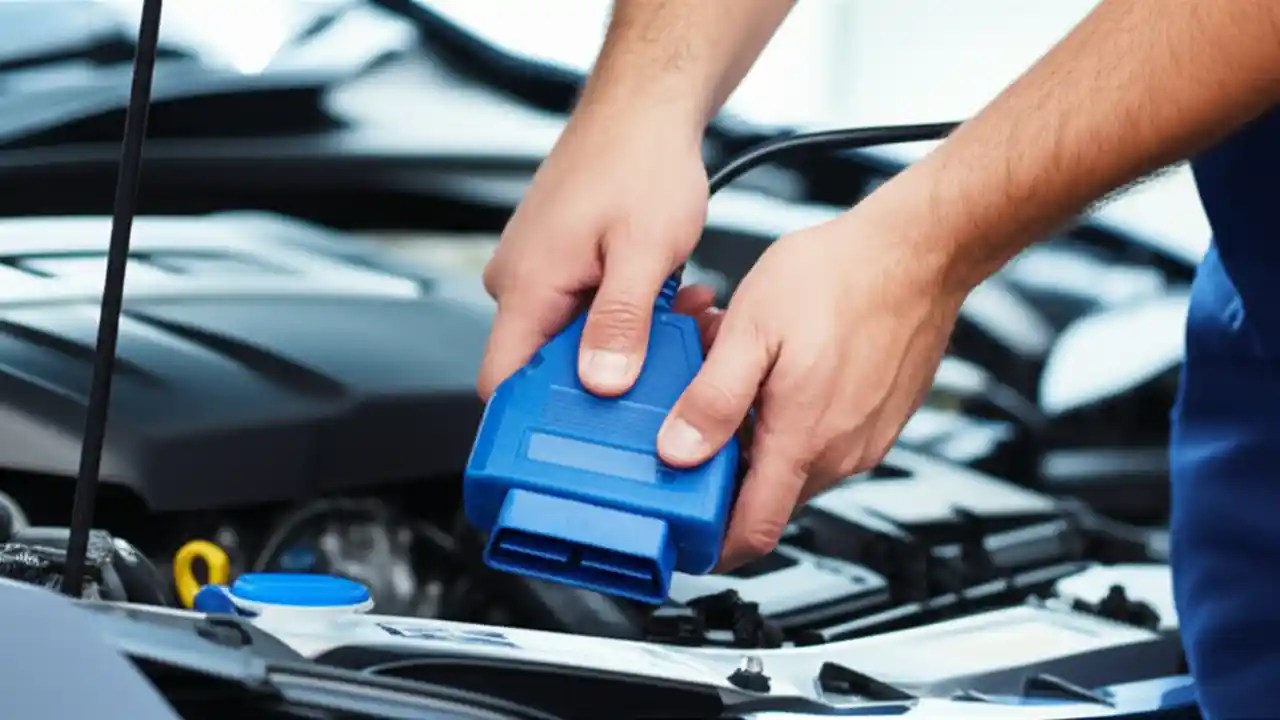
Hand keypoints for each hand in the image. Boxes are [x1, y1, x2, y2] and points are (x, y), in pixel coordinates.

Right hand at [477, 108, 708, 399]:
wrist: (642, 110)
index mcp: (526, 285)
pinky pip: (581, 312)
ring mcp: (537, 273)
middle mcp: (519, 282)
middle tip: (656, 366)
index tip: (576, 442)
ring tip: (671, 318)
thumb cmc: (639, 161)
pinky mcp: (558, 265)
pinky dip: (623, 317)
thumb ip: (622, 322)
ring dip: (623, 343)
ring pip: (570, 342)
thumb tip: (602, 382)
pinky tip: (662, 300)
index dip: (531, 421)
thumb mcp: (645, 251)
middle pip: (541, 369)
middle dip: (603, 378)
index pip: (499, 382)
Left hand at [655, 207, 965, 569]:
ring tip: (737, 377)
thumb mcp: (752, 332)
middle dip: (724, 466)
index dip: (712, 545)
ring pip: (792, 462)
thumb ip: (712, 400)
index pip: (752, 531)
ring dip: (755, 435)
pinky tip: (776, 369)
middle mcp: (839, 453)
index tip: (685, 537)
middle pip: (766, 495)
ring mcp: (864, 440)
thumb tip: (678, 453)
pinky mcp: (878, 420)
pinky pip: (821, 439)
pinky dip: (788, 418)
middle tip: (696, 419)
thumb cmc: (841, 279)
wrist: (917, 251)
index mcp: (802, 440)